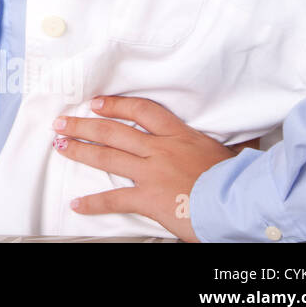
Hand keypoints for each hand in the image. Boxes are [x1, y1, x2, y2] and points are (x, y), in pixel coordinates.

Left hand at [52, 95, 250, 242]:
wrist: (242, 203)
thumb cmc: (240, 180)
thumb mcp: (232, 154)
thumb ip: (227, 146)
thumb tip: (245, 142)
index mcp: (179, 135)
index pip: (142, 111)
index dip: (116, 105)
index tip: (96, 102)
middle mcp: (160, 149)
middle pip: (113, 130)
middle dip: (84, 125)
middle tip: (62, 122)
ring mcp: (152, 173)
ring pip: (107, 156)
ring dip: (79, 150)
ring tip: (60, 146)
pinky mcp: (149, 198)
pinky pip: (115, 199)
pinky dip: (94, 203)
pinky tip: (77, 204)